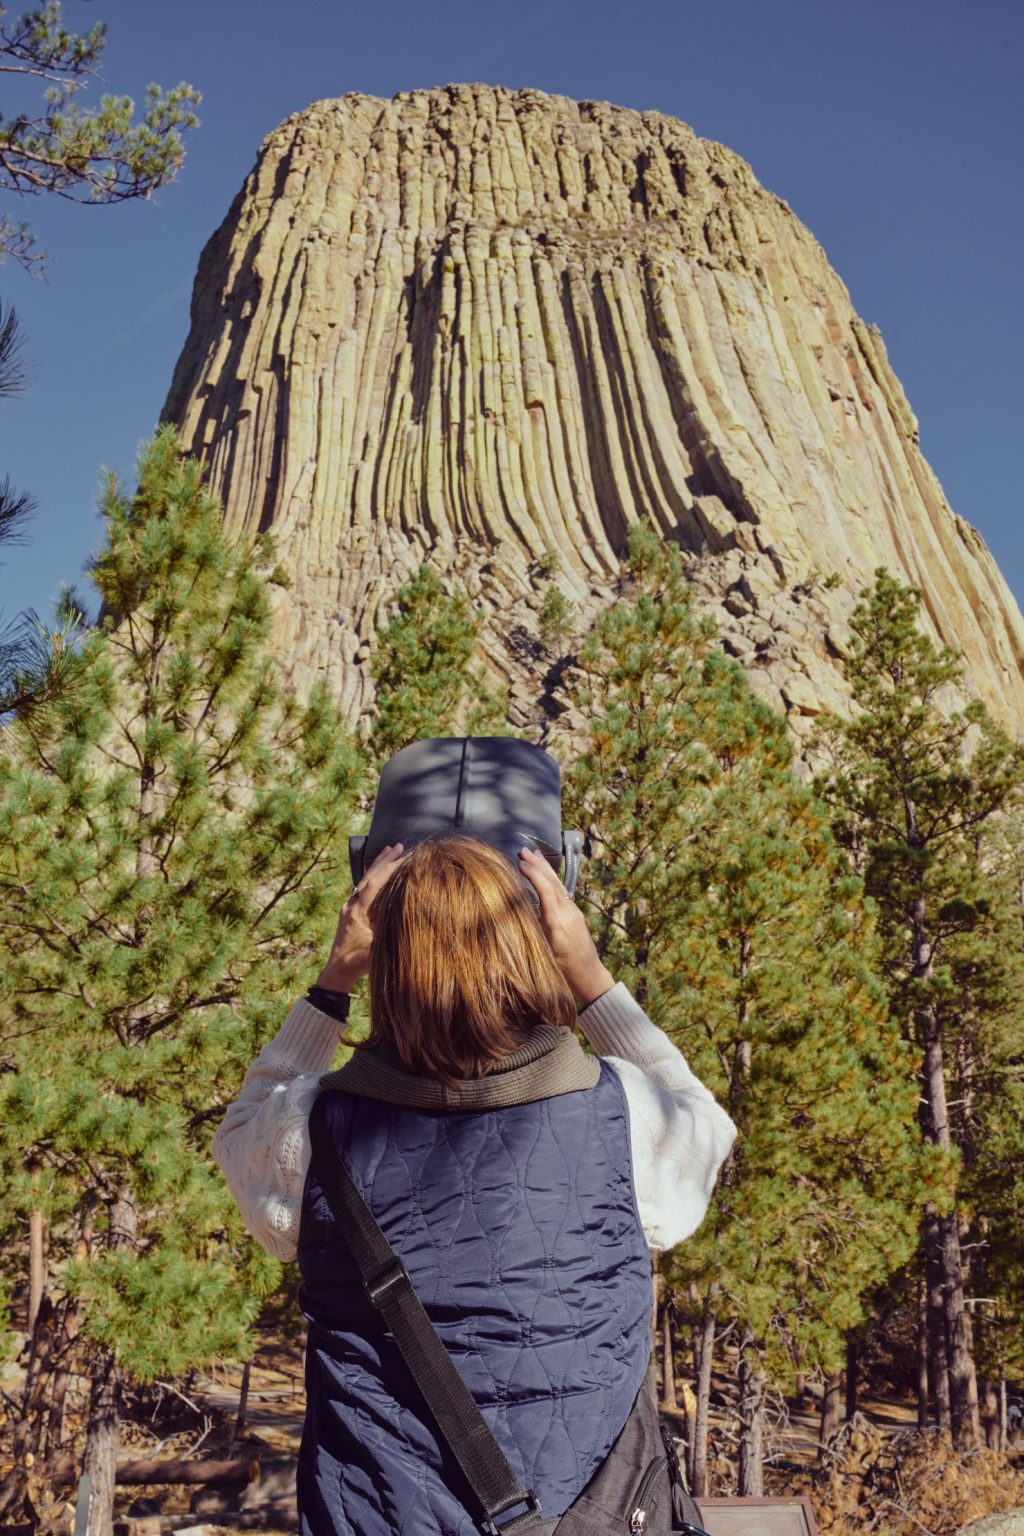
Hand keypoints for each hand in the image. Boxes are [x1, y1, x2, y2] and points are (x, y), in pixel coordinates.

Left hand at [316, 844, 404, 992]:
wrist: (337, 972)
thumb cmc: (358, 963)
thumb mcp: (377, 948)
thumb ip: (390, 932)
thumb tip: (411, 919)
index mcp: (357, 912)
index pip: (374, 884)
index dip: (389, 870)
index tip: (404, 857)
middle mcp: (351, 905)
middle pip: (368, 877)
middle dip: (384, 860)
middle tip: (399, 845)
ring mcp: (349, 908)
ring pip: (365, 880)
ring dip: (378, 865)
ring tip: (390, 849)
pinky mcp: (350, 912)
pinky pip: (363, 889)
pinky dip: (374, 878)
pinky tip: (381, 873)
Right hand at [518, 847, 613, 1008]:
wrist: (590, 976)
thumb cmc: (563, 971)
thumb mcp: (544, 952)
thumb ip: (534, 930)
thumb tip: (517, 910)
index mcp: (558, 922)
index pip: (546, 890)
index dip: (533, 874)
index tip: (520, 863)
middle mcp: (568, 913)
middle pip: (553, 882)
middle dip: (538, 864)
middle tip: (523, 850)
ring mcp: (574, 912)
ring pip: (559, 885)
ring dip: (545, 868)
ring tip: (534, 854)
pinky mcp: (576, 915)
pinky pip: (562, 892)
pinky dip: (552, 880)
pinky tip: (546, 876)